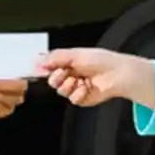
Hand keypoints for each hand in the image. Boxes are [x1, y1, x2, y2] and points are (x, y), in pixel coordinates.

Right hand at [37, 48, 152, 107]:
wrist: (117, 74)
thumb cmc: (100, 60)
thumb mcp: (74, 54)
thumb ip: (54, 57)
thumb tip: (37, 60)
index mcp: (68, 62)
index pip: (50, 67)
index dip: (46, 69)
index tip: (43, 69)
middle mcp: (71, 75)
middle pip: (52, 81)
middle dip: (56, 78)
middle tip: (65, 73)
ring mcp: (76, 87)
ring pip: (61, 91)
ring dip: (68, 86)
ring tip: (78, 80)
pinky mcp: (83, 99)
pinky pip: (73, 99)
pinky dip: (78, 93)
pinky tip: (86, 87)